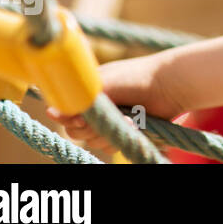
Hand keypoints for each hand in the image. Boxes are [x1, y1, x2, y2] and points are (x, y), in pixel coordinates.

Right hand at [46, 52, 189, 157]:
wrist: (171, 85)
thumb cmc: (138, 77)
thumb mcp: (105, 85)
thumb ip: (80, 99)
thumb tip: (51, 111)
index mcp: (88, 92)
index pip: (64, 112)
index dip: (69, 119)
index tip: (81, 119)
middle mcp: (96, 107)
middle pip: (76, 132)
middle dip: (91, 128)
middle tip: (111, 117)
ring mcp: (111, 120)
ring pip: (93, 141)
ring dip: (109, 133)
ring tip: (130, 119)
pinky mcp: (124, 132)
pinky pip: (111, 145)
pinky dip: (121, 138)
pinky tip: (135, 126)